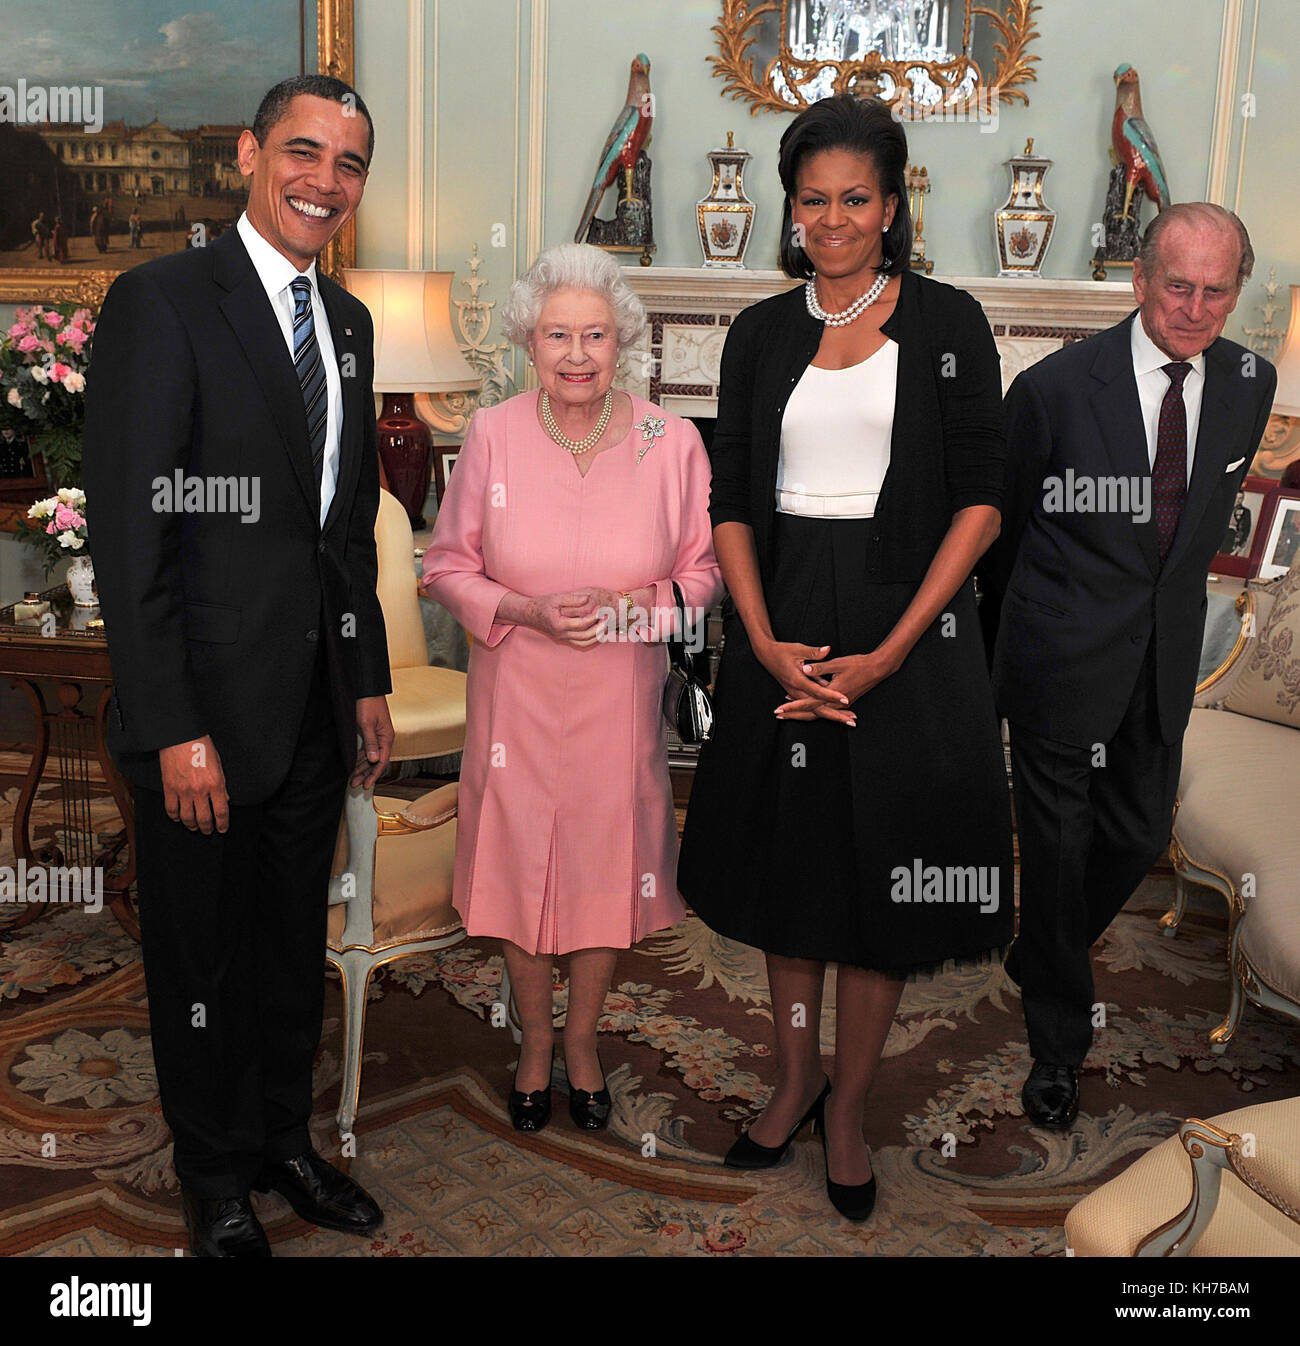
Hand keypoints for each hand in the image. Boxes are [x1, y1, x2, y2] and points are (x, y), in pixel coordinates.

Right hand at [159, 735, 228, 832]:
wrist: (180, 737)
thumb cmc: (202, 747)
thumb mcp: (219, 764)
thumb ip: (221, 784)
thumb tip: (224, 799)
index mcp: (216, 784)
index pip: (221, 811)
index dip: (223, 824)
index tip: (222, 829)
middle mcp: (200, 790)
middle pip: (204, 819)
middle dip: (207, 828)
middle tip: (208, 831)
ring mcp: (183, 791)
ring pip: (187, 817)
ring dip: (192, 825)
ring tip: (195, 827)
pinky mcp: (169, 788)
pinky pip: (171, 809)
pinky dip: (175, 817)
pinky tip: (179, 818)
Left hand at [352, 695, 394, 788]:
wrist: (366, 689)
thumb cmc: (368, 703)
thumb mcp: (367, 723)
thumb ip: (371, 742)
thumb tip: (374, 760)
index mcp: (386, 738)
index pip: (382, 762)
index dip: (373, 775)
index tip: (366, 785)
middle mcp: (384, 739)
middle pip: (376, 762)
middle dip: (365, 774)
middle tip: (355, 785)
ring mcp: (377, 737)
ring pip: (370, 758)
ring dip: (362, 768)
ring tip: (353, 779)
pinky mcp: (371, 733)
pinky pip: (367, 750)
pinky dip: (360, 759)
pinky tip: (354, 765)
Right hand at [530, 589, 618, 646]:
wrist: (529, 614)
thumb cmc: (542, 604)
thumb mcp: (556, 598)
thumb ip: (572, 598)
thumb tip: (588, 598)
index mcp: (559, 624)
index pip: (582, 624)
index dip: (593, 617)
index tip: (601, 609)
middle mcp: (561, 635)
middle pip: (586, 636)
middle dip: (599, 627)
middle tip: (607, 617)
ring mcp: (563, 639)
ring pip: (585, 643)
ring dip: (597, 636)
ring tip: (606, 625)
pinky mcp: (564, 639)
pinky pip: (581, 643)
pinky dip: (591, 639)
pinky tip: (598, 631)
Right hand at [753, 638, 855, 725]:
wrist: (766, 655)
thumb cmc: (782, 651)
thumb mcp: (798, 649)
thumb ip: (814, 652)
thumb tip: (827, 649)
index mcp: (797, 681)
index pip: (818, 692)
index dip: (832, 696)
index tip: (846, 699)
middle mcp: (796, 691)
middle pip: (817, 709)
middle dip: (835, 716)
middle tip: (853, 721)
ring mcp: (796, 694)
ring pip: (816, 710)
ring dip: (833, 714)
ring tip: (850, 718)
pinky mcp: (797, 694)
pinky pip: (812, 705)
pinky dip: (826, 708)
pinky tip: (840, 710)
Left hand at [775, 648, 900, 721]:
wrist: (878, 668)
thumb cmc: (859, 664)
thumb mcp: (839, 663)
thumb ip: (821, 666)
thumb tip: (805, 668)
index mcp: (833, 693)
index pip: (809, 703)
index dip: (793, 707)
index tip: (779, 709)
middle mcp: (836, 702)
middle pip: (811, 713)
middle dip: (794, 714)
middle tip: (778, 715)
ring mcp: (840, 704)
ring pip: (818, 713)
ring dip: (802, 713)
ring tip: (787, 712)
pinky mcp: (843, 701)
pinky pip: (825, 709)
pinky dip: (813, 709)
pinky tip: (805, 705)